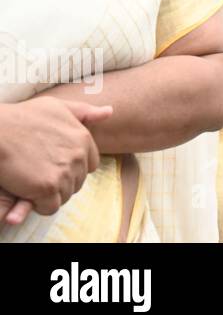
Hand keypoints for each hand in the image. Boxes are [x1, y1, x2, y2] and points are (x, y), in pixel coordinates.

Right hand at [0, 99, 111, 220]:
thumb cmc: (21, 117)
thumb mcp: (56, 107)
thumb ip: (83, 112)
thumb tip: (109, 111)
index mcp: (83, 138)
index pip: (89, 165)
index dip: (72, 168)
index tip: (53, 166)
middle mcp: (78, 156)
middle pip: (77, 182)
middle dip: (61, 182)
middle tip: (39, 175)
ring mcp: (64, 172)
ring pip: (65, 195)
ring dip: (50, 194)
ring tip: (32, 182)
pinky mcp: (47, 187)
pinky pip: (50, 207)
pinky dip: (39, 205)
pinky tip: (27, 193)